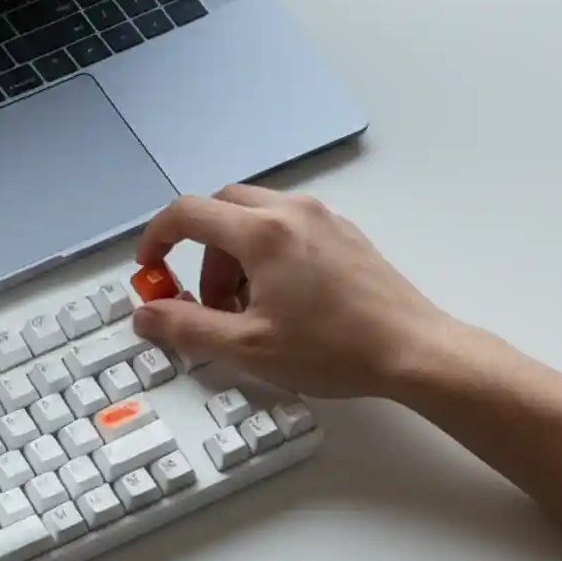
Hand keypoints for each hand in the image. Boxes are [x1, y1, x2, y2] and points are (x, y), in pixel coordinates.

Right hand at [132, 185, 460, 397]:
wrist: (415, 352)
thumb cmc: (335, 349)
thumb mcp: (246, 348)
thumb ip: (186, 326)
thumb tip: (146, 314)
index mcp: (262, 233)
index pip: (187, 213)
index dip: (155, 238)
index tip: (149, 269)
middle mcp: (291, 212)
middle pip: (220, 208)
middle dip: (199, 251)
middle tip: (205, 298)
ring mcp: (322, 218)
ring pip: (254, 216)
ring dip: (233, 254)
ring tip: (245, 309)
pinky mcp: (344, 233)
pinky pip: (286, 226)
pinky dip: (265, 253)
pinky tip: (280, 300)